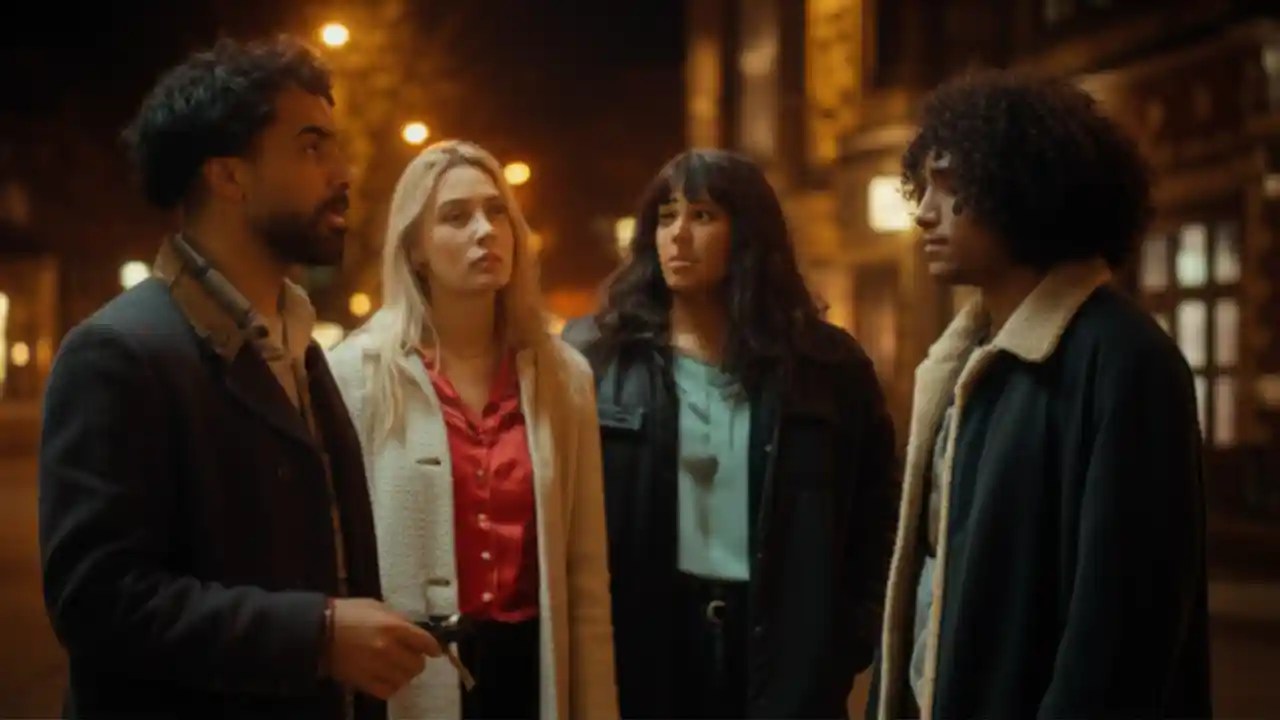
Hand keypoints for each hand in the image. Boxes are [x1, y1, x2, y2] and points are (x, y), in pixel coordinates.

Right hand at [326, 598, 441, 699]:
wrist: (318, 630)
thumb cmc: (348, 613)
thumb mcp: (377, 606)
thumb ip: (398, 619)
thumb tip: (414, 631)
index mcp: (394, 627)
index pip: (425, 642)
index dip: (432, 648)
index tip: (434, 651)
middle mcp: (389, 649)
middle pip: (417, 665)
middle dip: (416, 661)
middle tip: (409, 657)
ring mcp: (377, 668)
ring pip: (404, 680)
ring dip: (403, 675)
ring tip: (396, 668)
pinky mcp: (364, 682)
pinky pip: (387, 691)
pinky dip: (390, 687)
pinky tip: (386, 678)